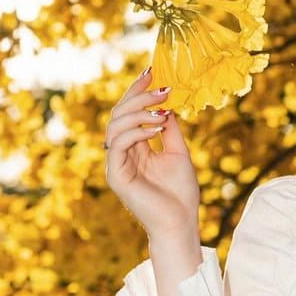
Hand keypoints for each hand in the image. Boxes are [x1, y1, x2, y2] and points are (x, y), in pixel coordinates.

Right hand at [104, 65, 200, 240]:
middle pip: (119, 113)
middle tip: (160, 86)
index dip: (138, 91)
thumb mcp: (178, 153)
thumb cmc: (180, 193)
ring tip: (162, 111)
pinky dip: (136, 131)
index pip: (129, 112)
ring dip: (139, 112)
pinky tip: (156, 129)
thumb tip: (166, 105)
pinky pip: (118, 144)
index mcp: (134, 146)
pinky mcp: (116, 175)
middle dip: (139, 96)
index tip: (153, 72)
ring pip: (116, 125)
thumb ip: (169, 130)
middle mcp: (121, 152)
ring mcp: (116, 163)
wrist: (180, 223)